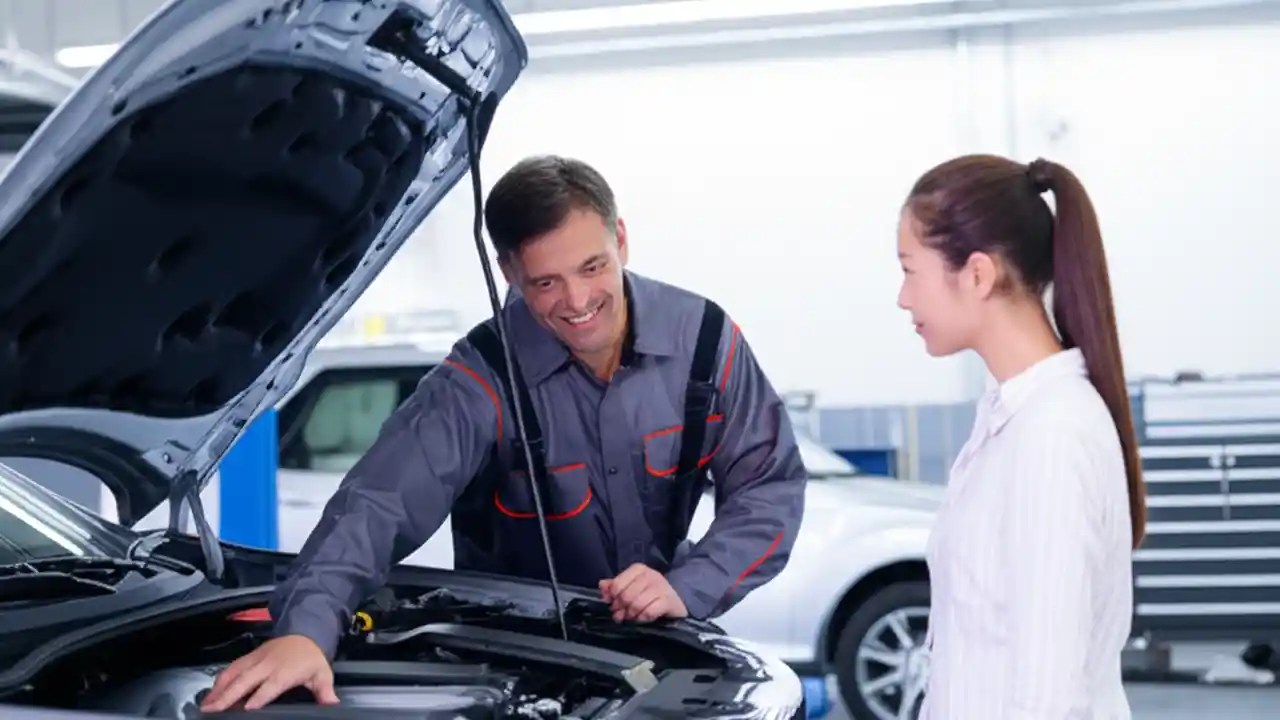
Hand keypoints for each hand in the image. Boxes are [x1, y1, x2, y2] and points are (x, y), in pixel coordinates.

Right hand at [199, 634, 337, 711]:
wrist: (306, 631)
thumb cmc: (311, 657)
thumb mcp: (322, 674)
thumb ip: (325, 692)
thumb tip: (333, 705)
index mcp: (285, 671)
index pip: (269, 686)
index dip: (258, 697)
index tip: (246, 708)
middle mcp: (267, 664)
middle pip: (245, 680)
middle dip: (228, 695)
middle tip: (211, 709)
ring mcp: (256, 659)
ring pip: (234, 672)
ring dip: (219, 688)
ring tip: (206, 704)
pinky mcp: (249, 655)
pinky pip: (232, 666)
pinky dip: (221, 679)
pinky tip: (212, 691)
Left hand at [598, 563, 687, 622]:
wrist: (675, 602)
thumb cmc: (650, 595)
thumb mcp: (631, 587)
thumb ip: (615, 585)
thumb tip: (602, 586)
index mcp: (638, 569)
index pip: (617, 584)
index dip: (612, 598)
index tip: (612, 605)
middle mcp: (650, 575)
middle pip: (626, 595)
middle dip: (621, 609)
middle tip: (621, 616)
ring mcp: (661, 587)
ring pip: (637, 604)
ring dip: (632, 615)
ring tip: (631, 618)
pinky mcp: (669, 600)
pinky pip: (649, 612)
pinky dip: (643, 618)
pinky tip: (643, 619)